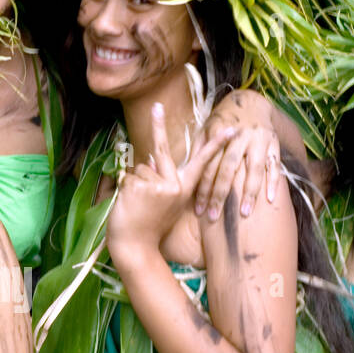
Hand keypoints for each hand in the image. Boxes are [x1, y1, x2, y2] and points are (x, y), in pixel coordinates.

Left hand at [106, 101, 230, 261]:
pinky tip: (128, 206)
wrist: (134, 247)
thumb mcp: (162, 203)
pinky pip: (127, 178)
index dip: (215, 145)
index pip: (200, 163)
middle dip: (159, 125)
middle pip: (160, 150)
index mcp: (182, 190)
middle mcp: (174, 186)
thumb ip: (161, 181)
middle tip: (157, 105)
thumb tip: (149, 158)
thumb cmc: (148, 227)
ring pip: (139, 170)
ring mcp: (158, 186)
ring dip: (133, 185)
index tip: (230, 129)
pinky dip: (123, 190)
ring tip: (135, 206)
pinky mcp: (142, 188)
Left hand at [192, 89, 285, 220]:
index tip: (198, 209)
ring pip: (253, 169)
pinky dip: (274, 182)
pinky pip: (275, 164)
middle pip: (228, 169)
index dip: (203, 188)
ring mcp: (258, 139)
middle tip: (214, 217)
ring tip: (244, 213)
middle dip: (221, 194)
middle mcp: (240, 136)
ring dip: (249, 192)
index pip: (208, 166)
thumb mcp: (206, 129)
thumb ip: (197, 150)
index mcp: (219, 132)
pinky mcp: (274, 142)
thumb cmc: (222, 121)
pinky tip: (270, 200)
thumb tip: (183, 172)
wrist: (251, 102)